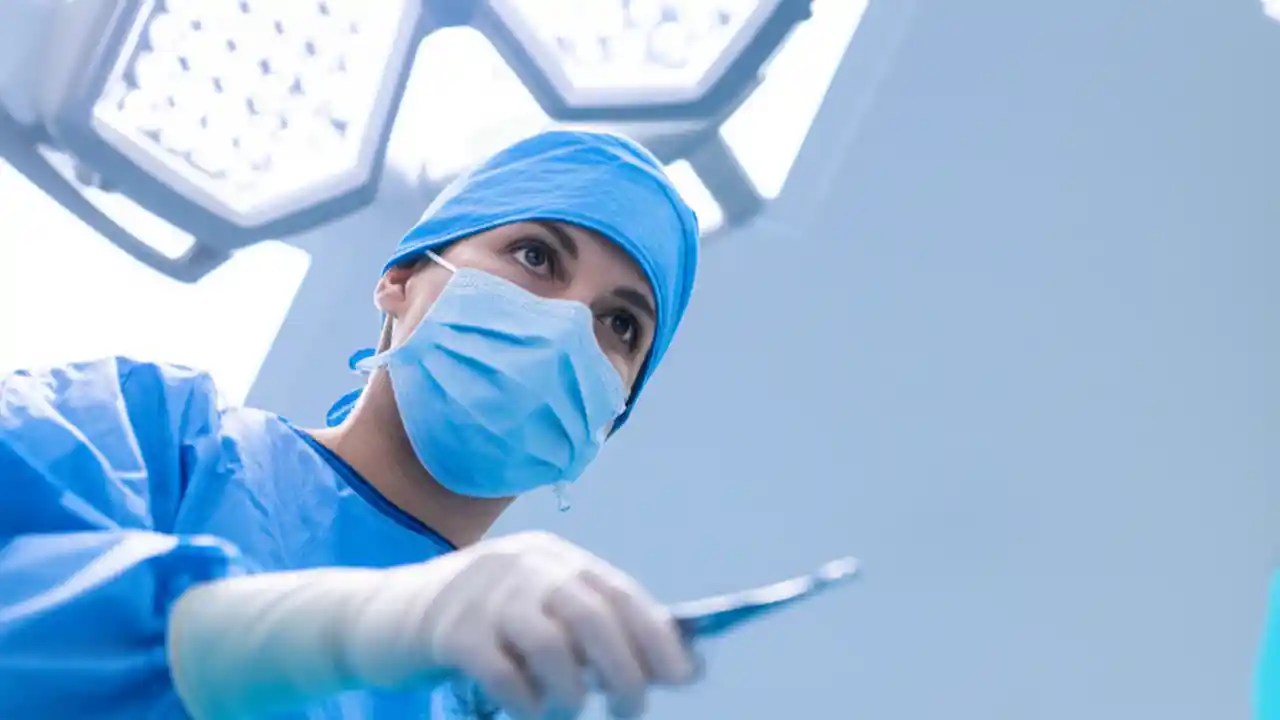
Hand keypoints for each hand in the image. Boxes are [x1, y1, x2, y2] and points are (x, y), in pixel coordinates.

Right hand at [168, 531, 697, 719]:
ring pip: (552, 646)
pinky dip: (524, 700)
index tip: (685, 675)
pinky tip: (526, 709)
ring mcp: (484, 592)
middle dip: (625, 671)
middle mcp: (524, 565)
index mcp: (553, 557)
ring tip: (568, 713)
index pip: (619, 593)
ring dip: (572, 693)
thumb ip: (587, 629)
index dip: (658, 635)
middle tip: (632, 711)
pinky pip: (503, 672)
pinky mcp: (449, 628)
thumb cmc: (476, 623)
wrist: (381, 616)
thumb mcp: (532, 611)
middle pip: (593, 616)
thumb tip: (670, 664)